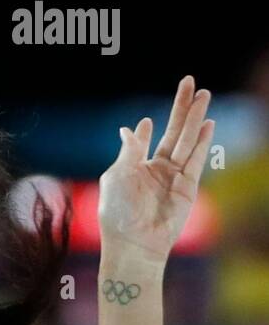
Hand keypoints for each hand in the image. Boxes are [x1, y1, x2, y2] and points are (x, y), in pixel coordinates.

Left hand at [98, 76, 215, 262]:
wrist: (134, 242)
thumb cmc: (118, 212)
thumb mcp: (118, 175)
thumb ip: (129, 151)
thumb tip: (128, 127)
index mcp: (134, 166)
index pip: (144, 141)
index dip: (145, 131)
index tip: (146, 122)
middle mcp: (156, 169)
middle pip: (174, 132)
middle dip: (182, 108)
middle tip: (190, 82)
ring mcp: (174, 176)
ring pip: (188, 140)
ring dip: (195, 117)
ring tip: (203, 94)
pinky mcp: (188, 185)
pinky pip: (197, 158)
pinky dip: (203, 141)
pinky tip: (207, 123)